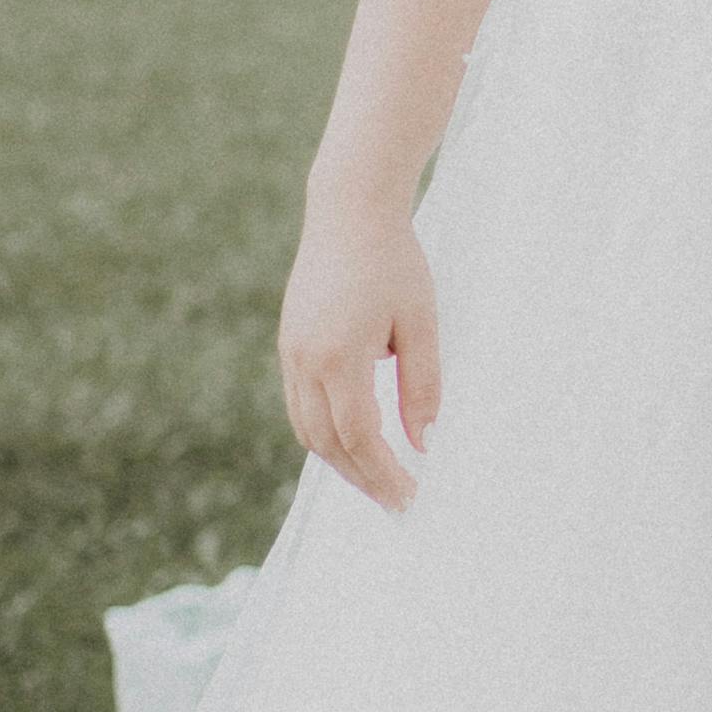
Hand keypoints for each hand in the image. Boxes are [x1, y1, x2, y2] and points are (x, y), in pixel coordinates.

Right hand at [280, 173, 442, 509]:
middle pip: (328, 443)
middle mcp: (305, 361)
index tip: (411, 496)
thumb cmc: (395, 261)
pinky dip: (325, 433)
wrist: (349, 210)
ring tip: (378, 479)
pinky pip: (301, 406)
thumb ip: (422, 387)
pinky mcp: (290, 344)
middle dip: (363, 478)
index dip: (384, 474)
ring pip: (308, 429)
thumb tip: (422, 443)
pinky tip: (354, 441)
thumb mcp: (422, 324)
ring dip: (341, 461)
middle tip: (398, 501)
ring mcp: (291, 352)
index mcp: (339, 357)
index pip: (360, 437)